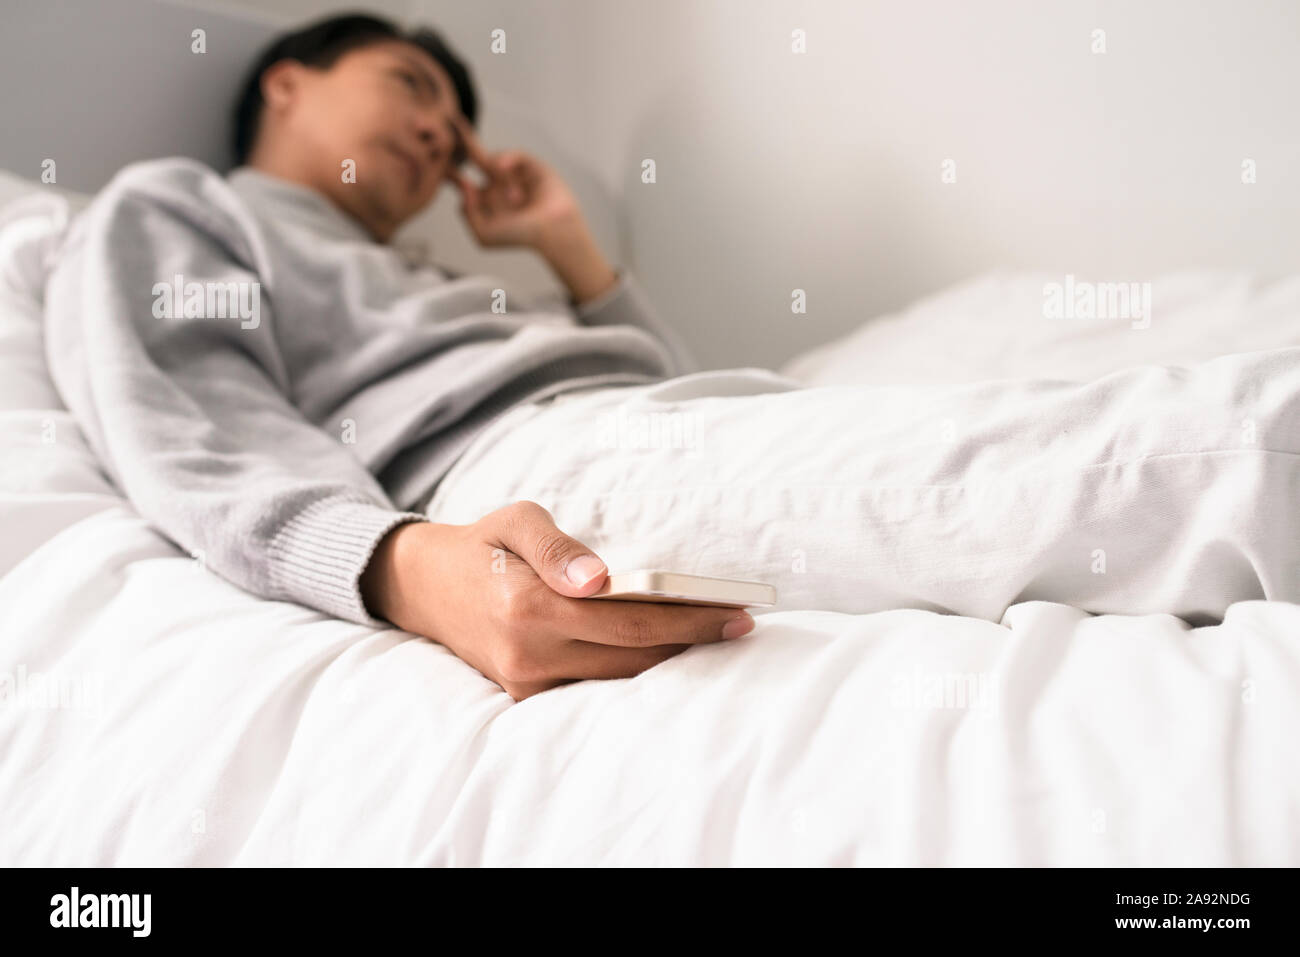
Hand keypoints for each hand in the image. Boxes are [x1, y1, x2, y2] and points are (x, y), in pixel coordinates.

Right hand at [360, 501, 755, 700]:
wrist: (424, 588)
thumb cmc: (482, 545)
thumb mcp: (516, 520)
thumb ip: (557, 546)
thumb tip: (599, 578)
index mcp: (528, 605)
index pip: (630, 620)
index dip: (688, 619)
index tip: (737, 612)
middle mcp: (528, 652)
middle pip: (633, 656)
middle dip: (692, 641)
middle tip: (742, 625)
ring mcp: (526, 682)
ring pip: (617, 679)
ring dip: (667, 659)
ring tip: (713, 635)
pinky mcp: (525, 695)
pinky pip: (592, 688)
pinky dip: (631, 669)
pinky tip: (664, 651)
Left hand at [447, 113, 586, 251]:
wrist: (552, 230)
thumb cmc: (520, 236)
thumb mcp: (484, 235)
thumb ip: (467, 215)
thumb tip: (465, 188)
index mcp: (484, 198)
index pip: (461, 178)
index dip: (449, 168)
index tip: (437, 159)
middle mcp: (496, 182)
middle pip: (474, 156)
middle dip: (462, 139)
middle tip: (452, 121)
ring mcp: (513, 172)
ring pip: (493, 159)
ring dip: (499, 177)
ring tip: (515, 199)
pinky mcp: (530, 164)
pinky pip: (513, 154)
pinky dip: (507, 158)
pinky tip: (503, 168)